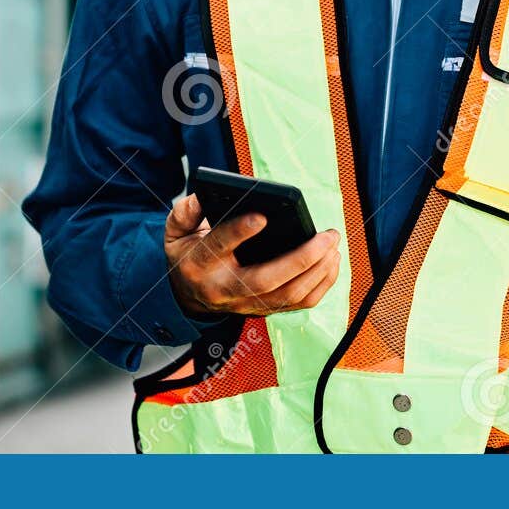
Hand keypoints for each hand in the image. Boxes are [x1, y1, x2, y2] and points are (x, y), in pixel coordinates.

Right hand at [165, 193, 340, 317]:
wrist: (189, 295)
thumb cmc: (189, 254)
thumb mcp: (175, 232)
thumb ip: (185, 212)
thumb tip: (202, 197)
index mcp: (199, 264)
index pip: (218, 247)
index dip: (239, 232)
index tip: (261, 216)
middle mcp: (224, 289)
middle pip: (266, 281)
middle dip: (302, 259)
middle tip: (327, 236)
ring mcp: (246, 304)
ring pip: (288, 296)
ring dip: (318, 272)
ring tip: (333, 245)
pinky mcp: (264, 310)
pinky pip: (298, 304)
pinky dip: (321, 285)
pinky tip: (332, 262)